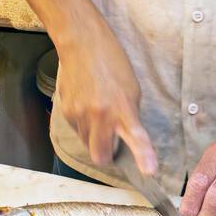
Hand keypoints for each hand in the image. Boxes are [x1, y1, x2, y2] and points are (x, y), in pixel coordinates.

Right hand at [55, 25, 156, 175]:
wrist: (81, 43)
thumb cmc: (112, 62)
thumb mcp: (131, 88)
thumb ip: (128, 115)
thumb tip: (123, 136)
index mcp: (123, 108)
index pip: (136, 137)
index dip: (143, 156)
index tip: (150, 171)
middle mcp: (101, 115)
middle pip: (100, 155)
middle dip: (106, 154)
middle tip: (112, 141)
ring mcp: (80, 115)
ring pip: (86, 143)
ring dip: (93, 136)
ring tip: (97, 111)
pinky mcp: (66, 112)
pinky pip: (76, 129)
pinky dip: (83, 124)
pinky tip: (86, 103)